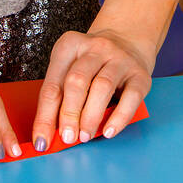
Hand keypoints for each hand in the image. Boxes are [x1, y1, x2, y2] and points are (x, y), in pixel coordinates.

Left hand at [32, 29, 152, 148]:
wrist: (128, 42)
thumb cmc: (93, 64)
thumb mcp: (70, 69)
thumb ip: (60, 96)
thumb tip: (49, 133)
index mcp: (69, 46)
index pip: (52, 86)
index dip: (45, 116)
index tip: (41, 141)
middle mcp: (95, 48)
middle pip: (77, 82)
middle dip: (69, 114)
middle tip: (67, 137)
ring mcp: (119, 59)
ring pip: (102, 87)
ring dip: (91, 117)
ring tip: (85, 136)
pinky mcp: (140, 74)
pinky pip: (131, 97)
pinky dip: (119, 117)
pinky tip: (109, 131)